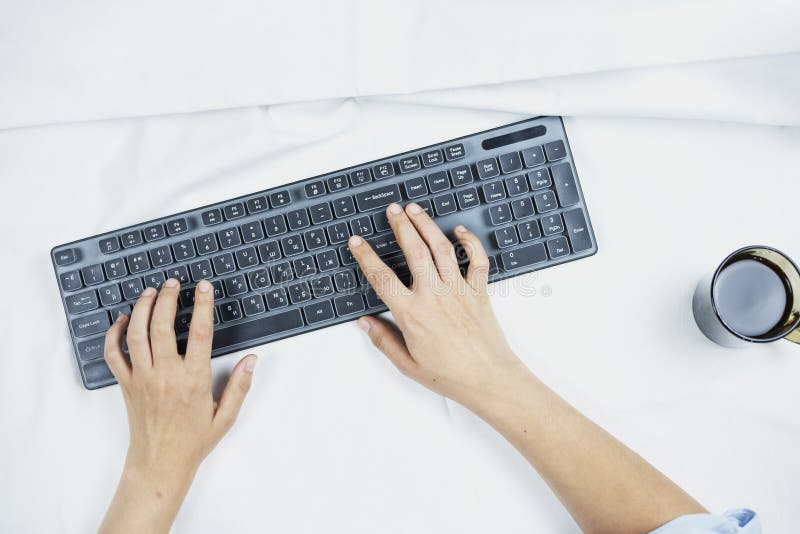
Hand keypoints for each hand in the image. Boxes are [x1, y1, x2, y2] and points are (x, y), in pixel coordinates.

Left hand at [100, 278, 256, 533]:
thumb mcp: (226, 416)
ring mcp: (142, 378)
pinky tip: (122, 320)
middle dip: (167, 298)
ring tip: (150, 292)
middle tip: (173, 283)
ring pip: (136, 334)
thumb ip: (240, 386)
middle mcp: (165, 375)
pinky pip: (113, 354)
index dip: (202, 306)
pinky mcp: (126, 385)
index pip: (199, 333)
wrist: (160, 464)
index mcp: (193, 380)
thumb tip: (252, 359)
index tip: (204, 287)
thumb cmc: (193, 441)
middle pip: (162, 326)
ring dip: (141, 308)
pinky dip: (113, 334)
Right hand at [349, 202, 527, 408]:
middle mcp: (434, 296)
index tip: (357, 242)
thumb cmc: (450, 375)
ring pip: (441, 248)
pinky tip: (458, 230)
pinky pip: (476, 259)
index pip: (382, 278)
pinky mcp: (479, 291)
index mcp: (412, 314)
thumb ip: (384, 340)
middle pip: (413, 251)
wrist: (489, 379)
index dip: (366, 257)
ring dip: (427, 225)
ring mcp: (458, 290)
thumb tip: (364, 323)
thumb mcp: (407, 364)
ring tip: (416, 209)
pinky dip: (469, 241)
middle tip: (392, 210)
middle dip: (401, 226)